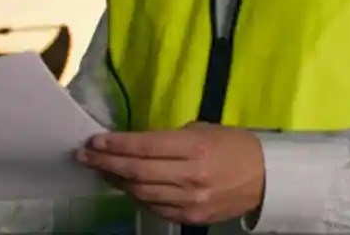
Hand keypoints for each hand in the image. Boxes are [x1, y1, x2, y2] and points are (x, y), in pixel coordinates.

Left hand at [76, 122, 264, 226]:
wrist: (265, 179)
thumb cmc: (233, 146)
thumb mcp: (204, 130)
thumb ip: (170, 139)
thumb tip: (136, 144)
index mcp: (194, 148)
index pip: (145, 147)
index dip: (116, 145)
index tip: (94, 141)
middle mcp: (190, 176)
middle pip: (137, 172)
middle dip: (106, 163)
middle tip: (84, 156)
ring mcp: (189, 202)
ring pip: (140, 193)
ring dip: (116, 181)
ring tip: (101, 169)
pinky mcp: (190, 219)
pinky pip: (154, 207)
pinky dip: (136, 195)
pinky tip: (124, 185)